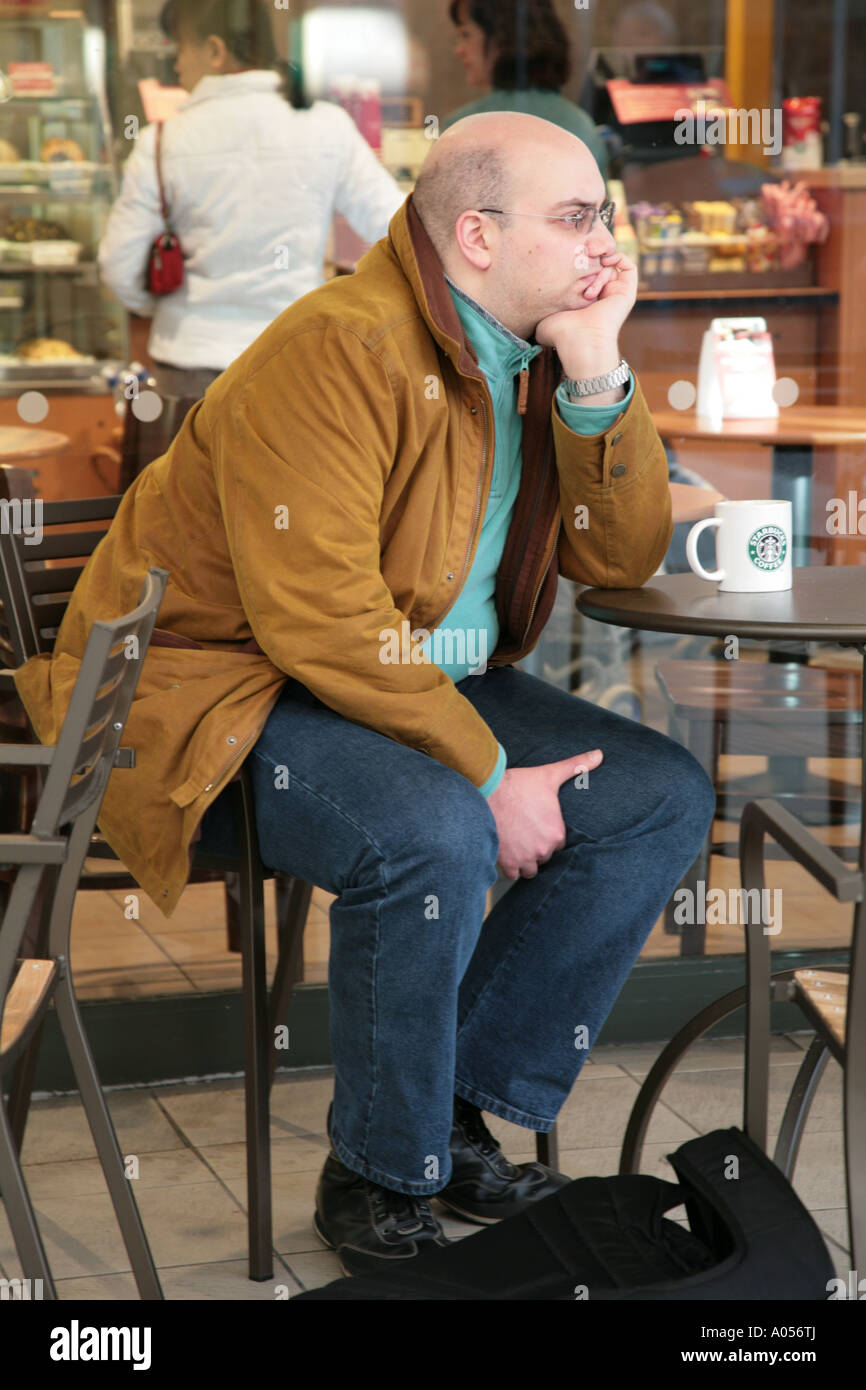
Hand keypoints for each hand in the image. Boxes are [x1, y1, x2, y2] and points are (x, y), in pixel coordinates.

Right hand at [486, 749, 603, 879]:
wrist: (488, 793)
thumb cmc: (518, 784)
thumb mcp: (550, 774)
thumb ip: (576, 766)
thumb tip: (599, 754)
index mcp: (556, 833)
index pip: (559, 844)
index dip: (549, 836)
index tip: (539, 827)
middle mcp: (543, 849)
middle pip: (545, 857)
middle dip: (538, 849)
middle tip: (527, 834)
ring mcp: (525, 858)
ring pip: (531, 870)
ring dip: (526, 862)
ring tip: (519, 846)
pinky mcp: (508, 863)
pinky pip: (514, 875)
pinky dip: (511, 868)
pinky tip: (507, 854)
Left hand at [535, 251, 637, 369]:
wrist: (581, 340)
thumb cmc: (561, 334)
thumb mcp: (543, 318)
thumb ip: (539, 309)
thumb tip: (527, 316)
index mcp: (585, 301)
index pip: (583, 272)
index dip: (576, 263)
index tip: (567, 262)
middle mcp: (601, 296)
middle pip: (597, 265)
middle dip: (589, 262)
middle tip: (581, 268)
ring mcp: (615, 294)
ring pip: (610, 266)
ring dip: (599, 270)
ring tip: (587, 293)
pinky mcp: (627, 292)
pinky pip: (628, 266)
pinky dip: (617, 258)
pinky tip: (605, 263)